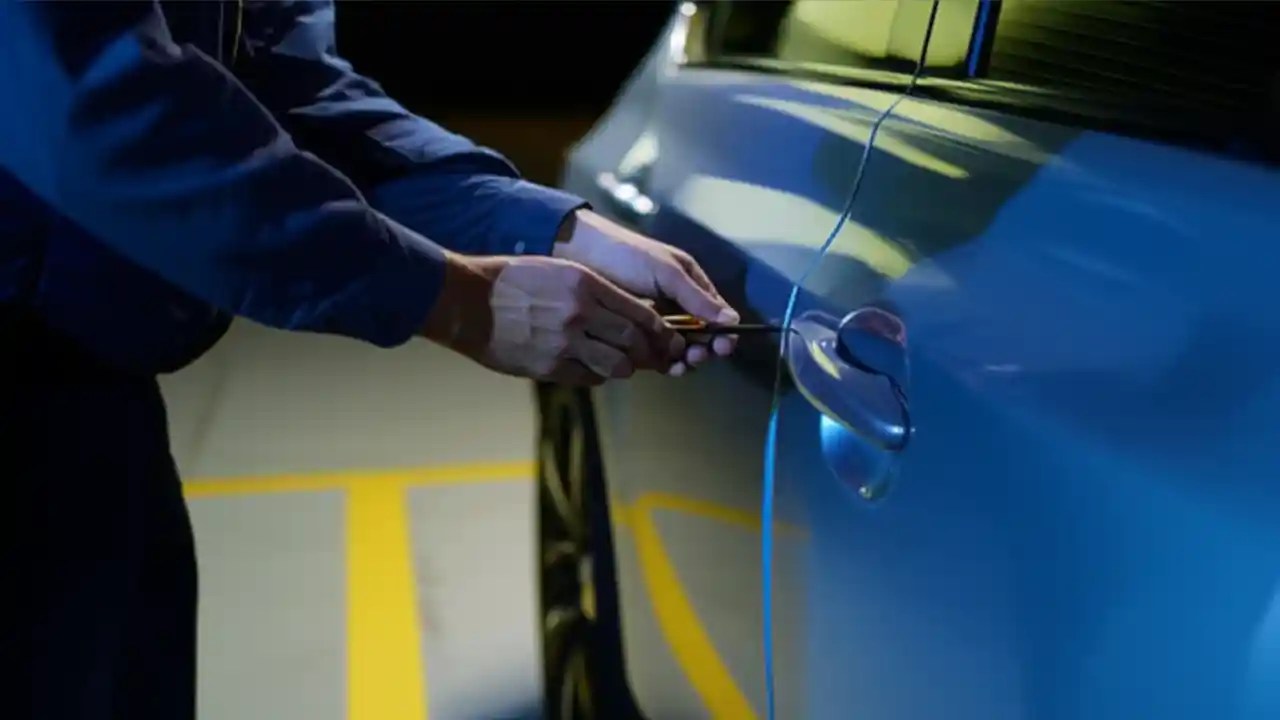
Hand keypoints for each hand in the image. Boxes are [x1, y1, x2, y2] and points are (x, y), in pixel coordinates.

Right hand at [421, 252, 683, 384]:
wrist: (468, 302)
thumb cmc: (512, 280)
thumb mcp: (560, 270)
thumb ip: (595, 290)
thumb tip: (628, 312)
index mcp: (586, 284)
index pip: (641, 313)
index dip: (662, 332)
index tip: (672, 339)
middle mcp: (580, 313)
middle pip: (635, 342)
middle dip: (652, 354)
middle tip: (659, 358)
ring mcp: (565, 342)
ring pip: (618, 366)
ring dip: (626, 367)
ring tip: (624, 364)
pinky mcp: (549, 366)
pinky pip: (589, 378)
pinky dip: (598, 375)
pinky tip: (594, 368)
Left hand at [552, 209, 739, 375]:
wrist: (579, 255)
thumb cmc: (628, 256)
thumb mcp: (667, 272)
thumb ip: (696, 298)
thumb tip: (733, 321)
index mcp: (691, 286)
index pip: (717, 316)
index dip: (723, 334)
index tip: (722, 347)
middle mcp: (677, 307)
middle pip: (700, 338)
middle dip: (702, 350)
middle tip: (695, 356)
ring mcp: (655, 323)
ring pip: (678, 349)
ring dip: (683, 360)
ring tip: (678, 364)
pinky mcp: (634, 335)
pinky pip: (654, 355)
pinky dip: (662, 363)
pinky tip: (661, 366)